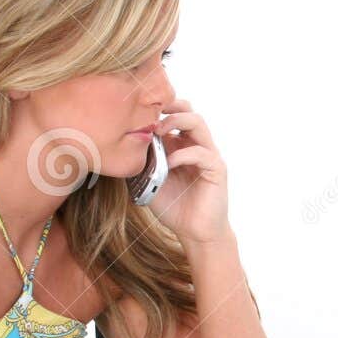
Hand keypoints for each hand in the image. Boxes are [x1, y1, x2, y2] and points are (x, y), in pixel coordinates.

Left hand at [148, 99, 231, 243]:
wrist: (194, 232)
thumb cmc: (173, 207)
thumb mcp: (148, 181)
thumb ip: (141, 162)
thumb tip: (121, 144)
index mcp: (180, 145)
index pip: (173, 115)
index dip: (157, 109)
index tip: (136, 109)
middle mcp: (195, 145)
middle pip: (188, 110)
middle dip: (169, 105)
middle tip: (148, 111)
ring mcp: (208, 155)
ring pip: (198, 123)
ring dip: (176, 122)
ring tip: (157, 132)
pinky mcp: (216, 169)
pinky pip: (202, 153)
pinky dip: (182, 155)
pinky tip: (168, 164)